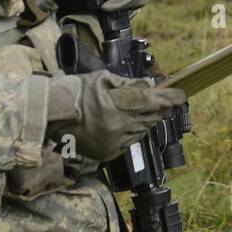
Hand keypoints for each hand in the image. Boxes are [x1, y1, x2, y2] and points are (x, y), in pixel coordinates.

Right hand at [46, 70, 185, 161]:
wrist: (49, 116)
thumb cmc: (74, 92)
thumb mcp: (103, 79)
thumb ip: (129, 84)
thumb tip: (148, 86)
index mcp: (121, 105)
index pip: (156, 101)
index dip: (171, 98)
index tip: (181, 95)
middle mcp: (121, 125)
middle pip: (152, 117)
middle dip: (160, 109)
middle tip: (167, 102)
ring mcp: (115, 141)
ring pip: (142, 131)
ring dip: (147, 121)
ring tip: (145, 111)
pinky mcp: (108, 152)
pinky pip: (129, 142)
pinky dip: (133, 132)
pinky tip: (128, 124)